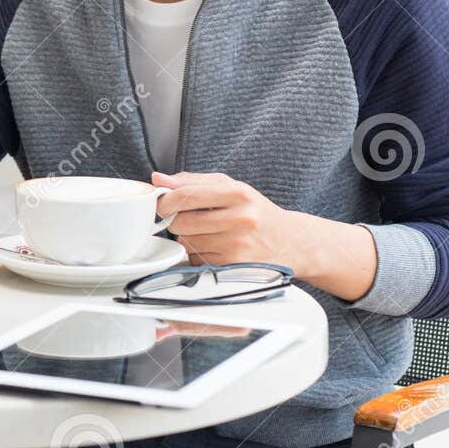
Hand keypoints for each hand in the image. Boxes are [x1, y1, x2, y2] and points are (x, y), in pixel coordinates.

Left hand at [153, 171, 377, 301]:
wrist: (290, 242)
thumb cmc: (255, 212)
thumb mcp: (230, 187)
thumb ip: (192, 181)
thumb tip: (157, 180)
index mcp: (237, 193)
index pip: (186, 195)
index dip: (165, 200)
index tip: (161, 203)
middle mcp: (240, 219)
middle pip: (181, 222)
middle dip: (176, 221)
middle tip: (189, 219)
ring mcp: (237, 246)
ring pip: (187, 243)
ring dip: (188, 239)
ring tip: (208, 233)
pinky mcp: (234, 267)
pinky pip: (197, 261)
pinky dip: (198, 255)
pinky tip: (215, 248)